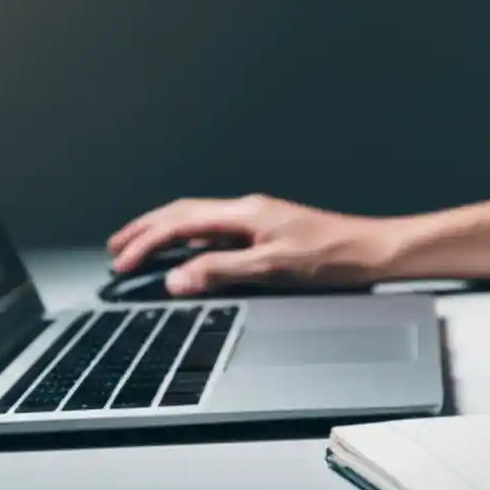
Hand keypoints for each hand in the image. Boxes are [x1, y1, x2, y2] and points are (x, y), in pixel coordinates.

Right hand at [107, 195, 395, 295]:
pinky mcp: (267, 234)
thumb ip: (221, 271)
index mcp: (244, 212)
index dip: (146, 242)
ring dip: (165, 234)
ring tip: (140, 249)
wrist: (372, 253)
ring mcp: (257, 221)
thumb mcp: (272, 268)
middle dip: (145, 229)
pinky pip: (216, 233)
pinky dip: (190, 242)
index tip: (123, 262)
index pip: (180, 222)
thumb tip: (176, 278)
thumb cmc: (332, 257)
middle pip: (183, 213)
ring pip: (198, 221)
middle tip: (117, 248)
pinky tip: (186, 257)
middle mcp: (247, 211)